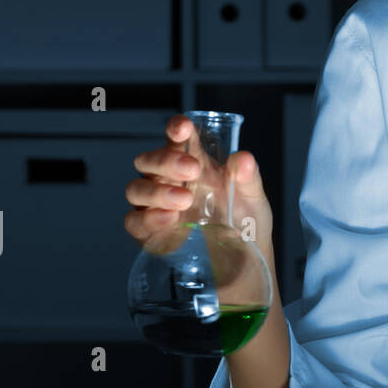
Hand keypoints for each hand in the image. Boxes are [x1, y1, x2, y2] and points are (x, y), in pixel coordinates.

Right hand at [126, 114, 274, 258]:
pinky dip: (148, 219)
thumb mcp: (253, 197)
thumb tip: (243, 158)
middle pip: (149, 161)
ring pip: (136, 189)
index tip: (181, 127)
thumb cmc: (245, 222)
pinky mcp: (150, 233)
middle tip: (192, 169)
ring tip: (184, 200)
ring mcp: (156, 206)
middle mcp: (169, 180)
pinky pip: (134, 222)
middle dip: (165, 160)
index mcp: (194, 163)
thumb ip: (248, 177)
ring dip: (157, 191)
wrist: (243, 260)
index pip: (177, 139)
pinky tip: (170, 219)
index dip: (176, 129)